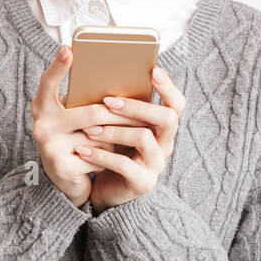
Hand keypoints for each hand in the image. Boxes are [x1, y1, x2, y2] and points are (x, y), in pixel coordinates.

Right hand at [30, 44, 148, 207]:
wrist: (64, 181)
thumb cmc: (75, 139)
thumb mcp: (73, 118)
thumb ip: (83, 103)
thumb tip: (119, 88)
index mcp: (43, 108)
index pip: (47, 83)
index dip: (57, 66)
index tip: (69, 49)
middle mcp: (42, 125)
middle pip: (94, 113)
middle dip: (123, 114)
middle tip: (145, 111)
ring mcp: (50, 147)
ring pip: (100, 136)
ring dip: (120, 137)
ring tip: (132, 135)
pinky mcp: (62, 167)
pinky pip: (100, 156)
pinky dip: (111, 156)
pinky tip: (116, 157)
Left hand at [75, 66, 186, 212]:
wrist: (105, 190)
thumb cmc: (111, 150)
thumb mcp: (116, 128)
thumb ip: (117, 108)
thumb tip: (98, 77)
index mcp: (161, 128)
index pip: (177, 105)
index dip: (169, 88)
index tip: (153, 70)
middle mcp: (165, 145)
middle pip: (167, 118)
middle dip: (136, 107)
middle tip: (108, 101)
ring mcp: (156, 165)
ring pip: (143, 138)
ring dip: (113, 130)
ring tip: (88, 128)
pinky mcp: (142, 183)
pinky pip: (124, 165)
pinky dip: (101, 156)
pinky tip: (83, 150)